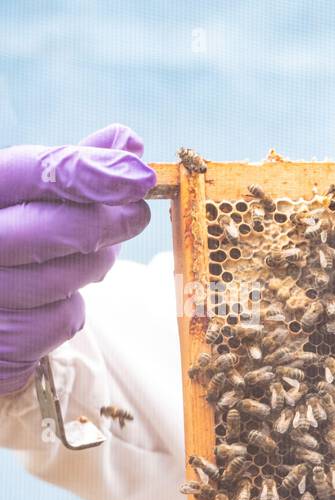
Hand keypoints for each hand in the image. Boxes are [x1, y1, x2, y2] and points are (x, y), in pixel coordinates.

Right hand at [0, 125, 155, 393]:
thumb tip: (126, 142)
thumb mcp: (25, 198)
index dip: (90, 171)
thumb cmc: (5, 244)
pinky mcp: (0, 340)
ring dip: (93, 266)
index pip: (31, 171)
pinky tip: (54, 298)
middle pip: (55, 228)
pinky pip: (60, 320)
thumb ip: (71, 170)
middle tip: (138, 214)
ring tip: (88, 256)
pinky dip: (70, 309)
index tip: (139, 174)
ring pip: (65, 278)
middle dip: (108, 223)